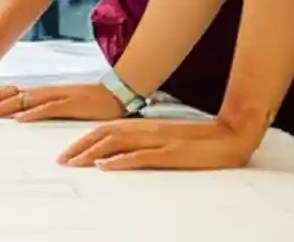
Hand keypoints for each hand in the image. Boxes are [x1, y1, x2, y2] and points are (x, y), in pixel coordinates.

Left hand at [0, 84, 124, 121]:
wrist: (118, 93)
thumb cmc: (89, 102)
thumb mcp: (60, 105)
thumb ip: (41, 108)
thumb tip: (20, 116)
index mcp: (40, 92)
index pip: (8, 93)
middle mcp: (44, 91)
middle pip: (9, 95)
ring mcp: (57, 96)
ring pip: (23, 100)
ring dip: (2, 108)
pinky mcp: (71, 103)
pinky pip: (48, 107)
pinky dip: (33, 112)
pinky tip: (19, 118)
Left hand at [58, 117, 259, 170]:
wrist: (231, 134)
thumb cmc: (197, 139)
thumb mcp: (164, 139)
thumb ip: (141, 142)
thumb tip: (116, 154)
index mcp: (142, 126)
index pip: (104, 130)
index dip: (82, 141)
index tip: (66, 154)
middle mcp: (145, 130)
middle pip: (104, 135)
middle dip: (80, 148)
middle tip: (61, 161)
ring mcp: (158, 141)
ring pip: (118, 144)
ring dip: (93, 154)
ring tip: (75, 163)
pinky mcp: (172, 153)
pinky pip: (142, 157)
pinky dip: (122, 161)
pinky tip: (107, 166)